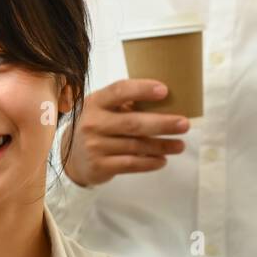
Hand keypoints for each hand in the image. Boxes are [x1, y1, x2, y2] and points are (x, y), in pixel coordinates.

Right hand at [62, 79, 189, 186]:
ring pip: (136, 146)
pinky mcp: (100, 166)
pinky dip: (149, 163)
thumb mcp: (103, 110)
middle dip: (162, 124)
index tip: (165, 91)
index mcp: (95, 102)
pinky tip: (162, 160)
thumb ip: (125, 104)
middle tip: (184, 124)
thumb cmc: (98, 128)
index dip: (142, 90)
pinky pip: (131, 164)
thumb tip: (168, 102)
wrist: (72, 159)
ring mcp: (94, 146)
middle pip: (133, 123)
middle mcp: (92, 123)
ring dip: (162, 146)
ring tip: (180, 145)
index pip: (119, 91)